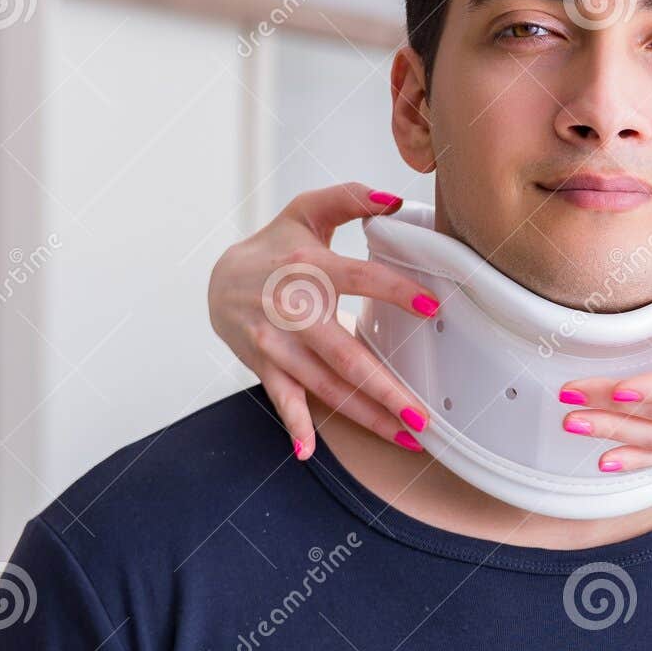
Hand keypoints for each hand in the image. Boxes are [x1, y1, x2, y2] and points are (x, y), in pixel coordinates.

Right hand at [207, 182, 439, 458]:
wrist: (219, 279)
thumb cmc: (276, 247)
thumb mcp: (307, 212)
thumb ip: (348, 198)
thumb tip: (394, 197)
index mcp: (309, 268)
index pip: (359, 278)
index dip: (395, 291)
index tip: (432, 307)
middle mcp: (293, 310)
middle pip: (345, 355)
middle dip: (385, 389)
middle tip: (423, 416)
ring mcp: (277, 343)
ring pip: (326, 386)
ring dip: (365, 415)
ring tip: (407, 437)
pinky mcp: (265, 365)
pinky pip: (282, 400)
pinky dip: (294, 426)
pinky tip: (309, 452)